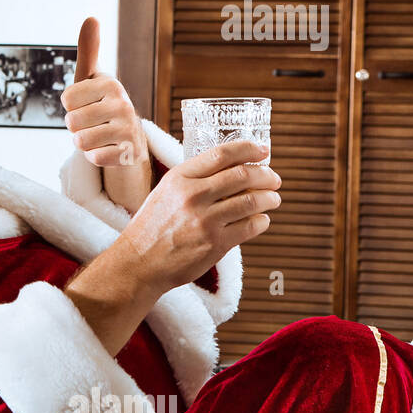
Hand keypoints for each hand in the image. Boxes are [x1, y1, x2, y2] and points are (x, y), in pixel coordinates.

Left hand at [62, 18, 150, 211]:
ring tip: (98, 135)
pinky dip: (96, 157)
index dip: (71, 106)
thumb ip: (88, 51)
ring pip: (81, 141)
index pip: (67, 99)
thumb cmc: (100, 105)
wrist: (127, 139)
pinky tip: (108, 149)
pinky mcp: (130, 154)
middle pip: (71, 122)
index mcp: (110, 84)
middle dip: (76, 127)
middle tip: (91, 123)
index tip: (86, 104)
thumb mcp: (91, 79)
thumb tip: (91, 17)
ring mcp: (128, 130)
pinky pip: (95, 158)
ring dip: (83, 143)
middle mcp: (123, 104)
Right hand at [117, 140, 281, 293]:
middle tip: (274, 179)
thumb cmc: (153, 227)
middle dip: (266, 175)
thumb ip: (193, 180)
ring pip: (252, 200)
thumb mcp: (165, 193)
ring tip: (273, 199)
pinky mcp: (215, 244)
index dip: (248, 149)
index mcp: (179, 178)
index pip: (221, 154)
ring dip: (270, 198)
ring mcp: (205, 220)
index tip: (263, 150)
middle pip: (242, 175)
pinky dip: (262, 221)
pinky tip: (260, 220)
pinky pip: (250, 226)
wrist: (139, 263)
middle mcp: (192, 196)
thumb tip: (232, 169)